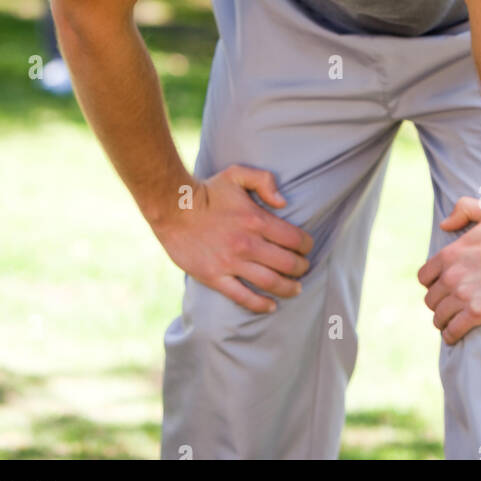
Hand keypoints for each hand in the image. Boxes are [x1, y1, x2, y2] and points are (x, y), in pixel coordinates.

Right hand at [152, 165, 313, 314]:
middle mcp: (247, 243)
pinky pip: (243, 297)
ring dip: (288, 288)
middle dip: (301, 268)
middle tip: (304, 269)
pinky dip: (261, 305)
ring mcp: (231, 263)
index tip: (307, 248)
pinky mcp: (215, 277)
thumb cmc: (207, 190)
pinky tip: (271, 306)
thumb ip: (265, 180)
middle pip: (286, 263)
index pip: (293, 238)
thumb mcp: (237, 174)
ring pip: (269, 282)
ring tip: (296, 289)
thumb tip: (284, 203)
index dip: (306, 245)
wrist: (173, 208)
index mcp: (256, 219)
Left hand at [417, 198, 480, 344]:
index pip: (424, 277)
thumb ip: (464, 209)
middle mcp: (451, 276)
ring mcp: (463, 295)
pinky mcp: (477, 313)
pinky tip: (456, 335)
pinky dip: (452, 335)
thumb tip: (444, 225)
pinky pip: (453, 330)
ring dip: (444, 321)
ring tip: (452, 323)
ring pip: (439, 317)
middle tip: (450, 307)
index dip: (432, 284)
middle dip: (439, 304)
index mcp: (449, 254)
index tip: (443, 289)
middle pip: (431, 299)